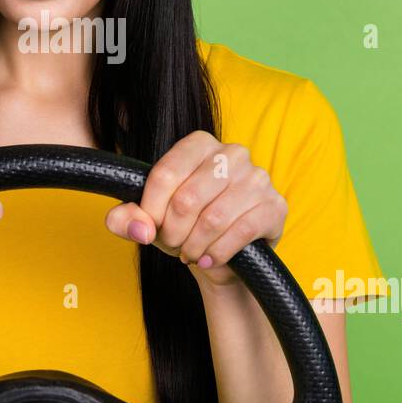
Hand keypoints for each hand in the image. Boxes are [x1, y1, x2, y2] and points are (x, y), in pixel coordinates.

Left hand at [105, 131, 286, 286]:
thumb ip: (126, 218)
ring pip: (213, 219)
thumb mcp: (151, 220)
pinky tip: (209, 259)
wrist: (223, 254)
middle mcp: (232, 153)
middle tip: (173, 244)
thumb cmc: (185, 226)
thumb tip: (138, 228)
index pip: (165, 174)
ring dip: (194, 246)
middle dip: (173, 232)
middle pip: (187, 199)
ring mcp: (258, 177)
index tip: (148, 228)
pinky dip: (217, 252)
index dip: (150, 209)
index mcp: (199, 143)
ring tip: (190, 253)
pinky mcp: (275, 206)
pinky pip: (240, 232)